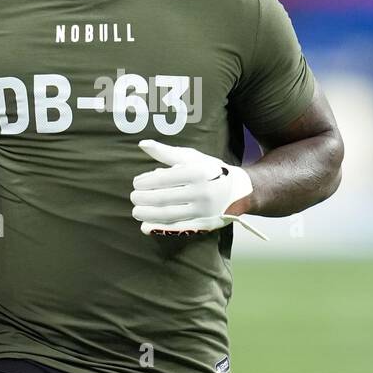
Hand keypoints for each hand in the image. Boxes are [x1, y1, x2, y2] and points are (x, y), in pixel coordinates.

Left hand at [130, 139, 267, 239]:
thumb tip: (142, 144)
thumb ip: (166, 152)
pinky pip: (177, 227)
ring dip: (147, 214)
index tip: (136, 183)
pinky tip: (145, 226)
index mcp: (198, 172)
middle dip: (143, 199)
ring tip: (136, 211)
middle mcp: (201, 192)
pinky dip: (159, 228)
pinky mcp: (203, 224)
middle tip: (133, 197)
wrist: (240, 191)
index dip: (145, 182)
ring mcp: (203, 210)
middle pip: (164, 198)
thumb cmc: (210, 171)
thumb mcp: (192, 157)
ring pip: (168, 214)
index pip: (164, 178)